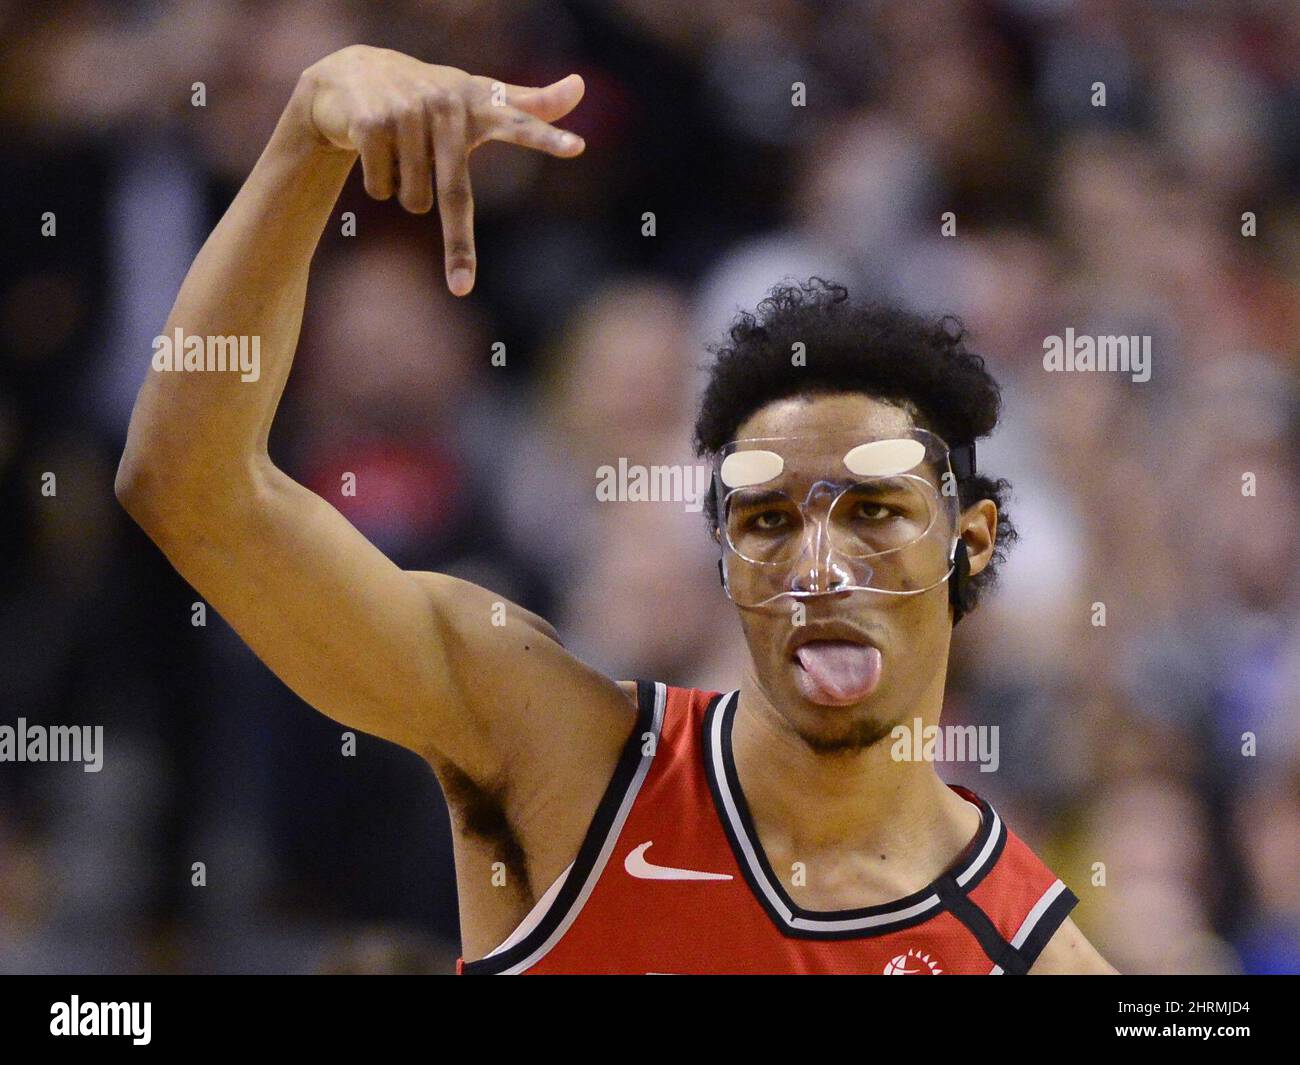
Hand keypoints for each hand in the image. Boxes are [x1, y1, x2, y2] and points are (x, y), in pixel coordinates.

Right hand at [300, 45, 585, 294]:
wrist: (350, 74)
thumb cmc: (430, 94)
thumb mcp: (479, 96)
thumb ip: (531, 103)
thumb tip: (581, 85)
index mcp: (479, 104)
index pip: (520, 123)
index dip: (546, 137)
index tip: (578, 147)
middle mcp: (446, 105)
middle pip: (455, 194)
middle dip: (457, 248)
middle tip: (460, 288)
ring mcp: (406, 112)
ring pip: (414, 199)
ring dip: (406, 192)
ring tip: (401, 153)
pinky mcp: (371, 124)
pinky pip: (381, 188)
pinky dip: (377, 183)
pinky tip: (373, 150)